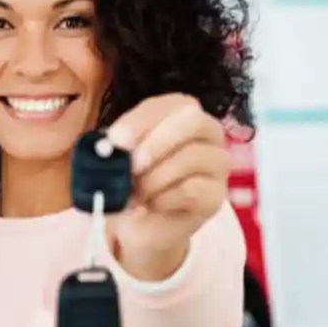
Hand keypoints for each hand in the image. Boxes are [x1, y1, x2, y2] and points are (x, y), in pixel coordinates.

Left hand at [104, 94, 230, 279]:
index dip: (141, 120)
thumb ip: (117, 146)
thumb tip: (111, 145)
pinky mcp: (215, 195)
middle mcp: (208, 132)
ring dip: (154, 177)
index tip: (115, 140)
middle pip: (192, 120)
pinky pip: (191, 190)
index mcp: (181, 113)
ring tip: (135, 192)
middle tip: (131, 166)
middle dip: (156, 142)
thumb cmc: (131, 179)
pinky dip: (162, 198)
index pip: (170, 103)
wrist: (143, 223)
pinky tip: (150, 204)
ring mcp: (217, 163)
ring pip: (192, 157)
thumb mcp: (118, 157)